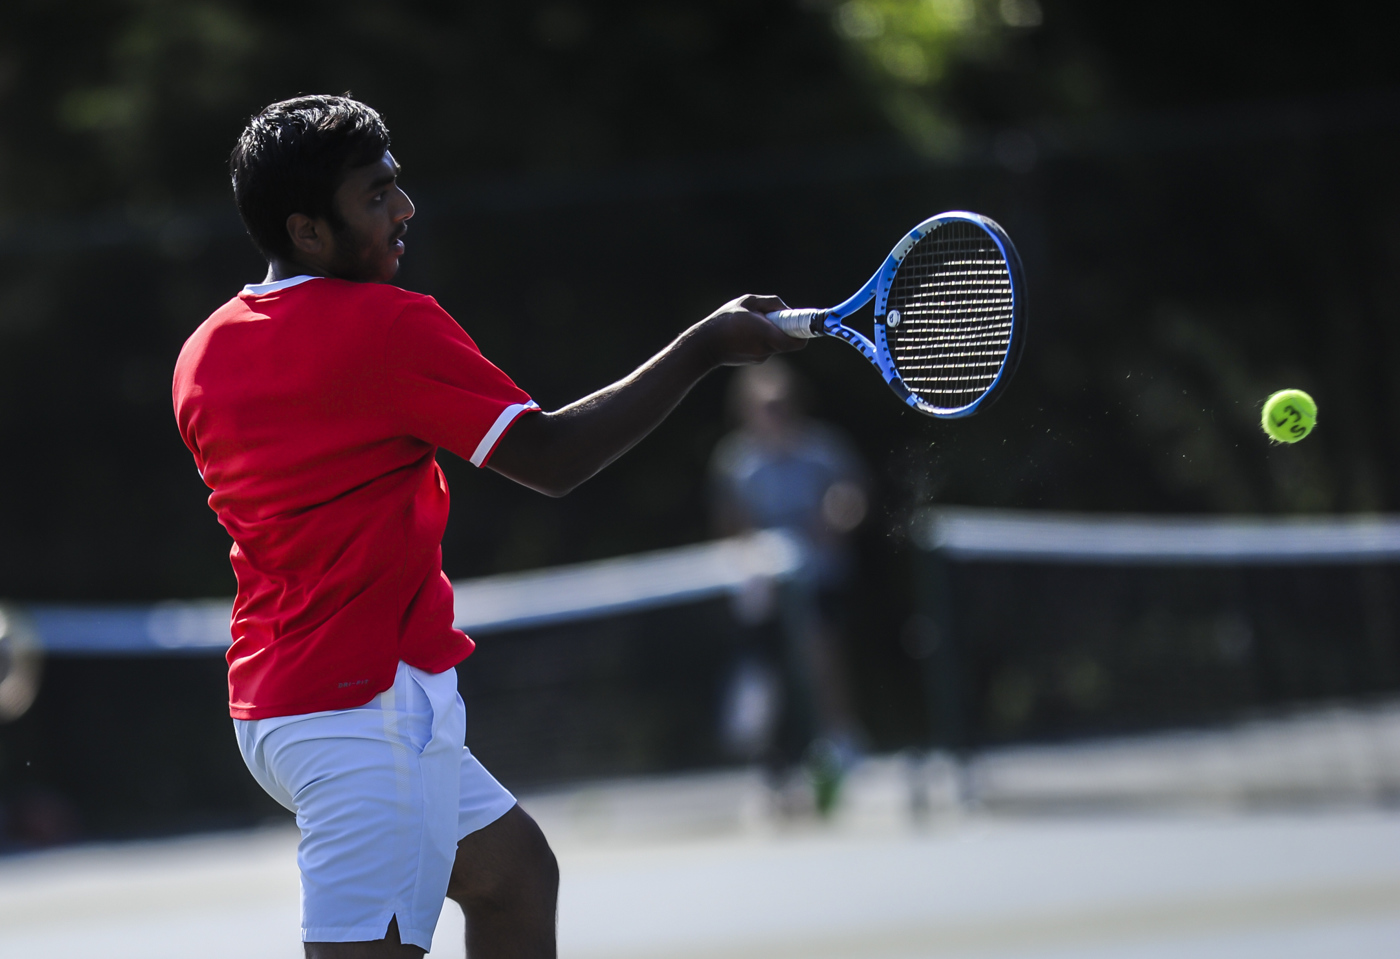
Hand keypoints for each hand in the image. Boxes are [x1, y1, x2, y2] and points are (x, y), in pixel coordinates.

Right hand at [693, 294, 807, 366]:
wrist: (705, 345)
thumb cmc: (725, 320)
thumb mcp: (748, 301)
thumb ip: (772, 303)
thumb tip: (786, 310)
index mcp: (768, 335)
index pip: (798, 341)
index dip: (803, 332)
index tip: (802, 324)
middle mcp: (767, 350)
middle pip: (787, 341)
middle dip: (783, 329)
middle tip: (771, 318)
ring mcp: (761, 358)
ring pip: (775, 344)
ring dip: (770, 334)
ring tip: (751, 325)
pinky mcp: (754, 361)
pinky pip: (765, 348)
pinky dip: (760, 340)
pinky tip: (744, 335)